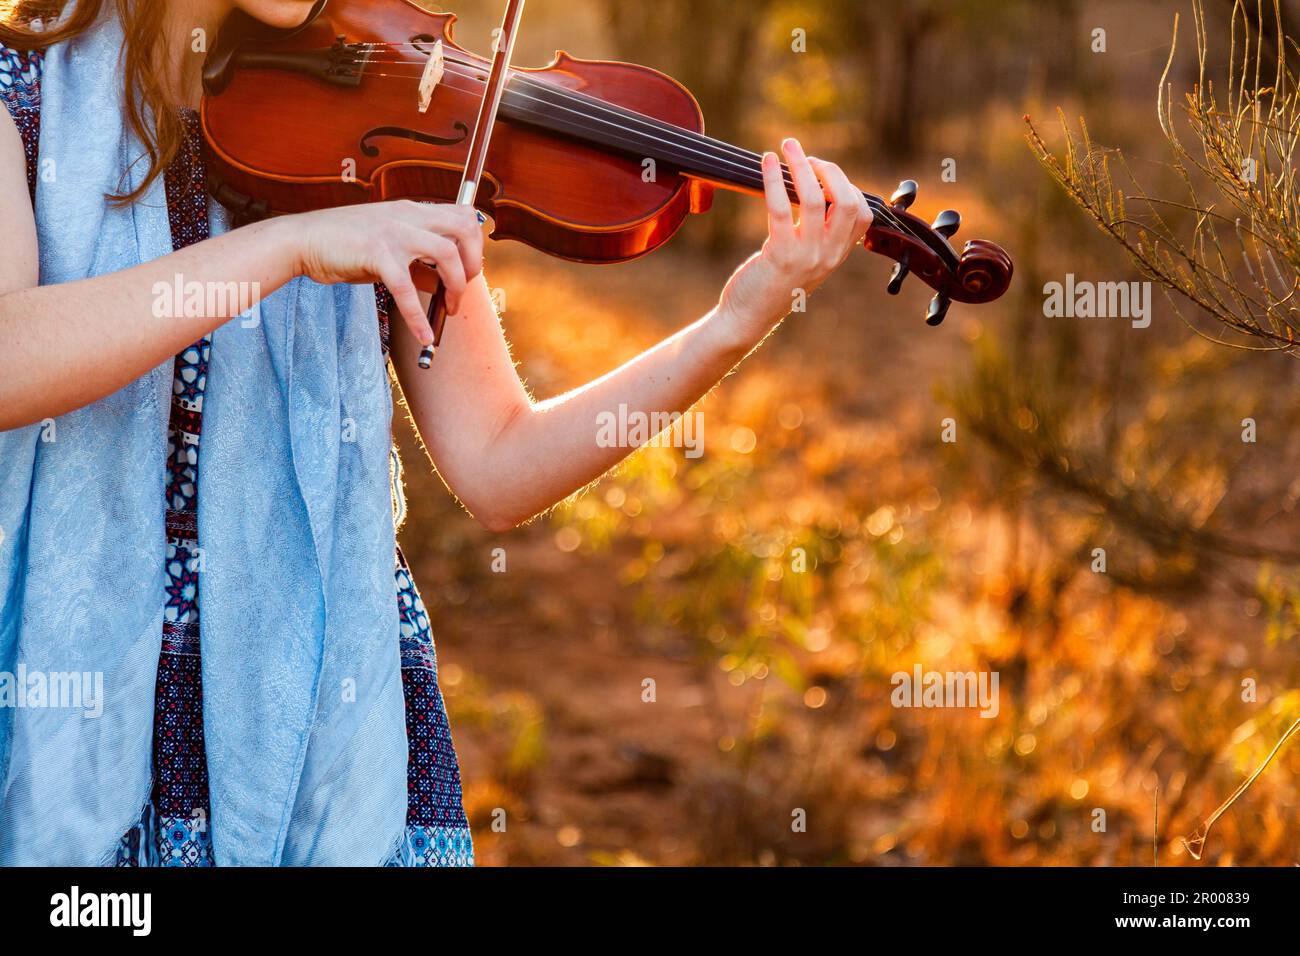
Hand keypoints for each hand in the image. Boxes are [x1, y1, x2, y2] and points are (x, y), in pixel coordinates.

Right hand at [289, 200, 483, 344]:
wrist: (303, 240)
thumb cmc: (345, 245)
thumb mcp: (389, 247)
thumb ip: (418, 262)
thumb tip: (443, 286)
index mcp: (412, 211)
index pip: (463, 215)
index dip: (475, 243)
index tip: (470, 269)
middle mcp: (407, 216)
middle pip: (464, 228)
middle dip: (474, 262)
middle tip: (464, 287)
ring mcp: (393, 232)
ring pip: (446, 254)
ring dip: (456, 286)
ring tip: (450, 308)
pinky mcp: (376, 254)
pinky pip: (408, 289)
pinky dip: (420, 318)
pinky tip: (424, 336)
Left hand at [718, 138, 872, 333]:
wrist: (746, 319)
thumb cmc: (770, 285)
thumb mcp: (804, 262)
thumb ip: (815, 233)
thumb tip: (809, 187)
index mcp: (836, 255)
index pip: (861, 213)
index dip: (845, 185)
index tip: (822, 173)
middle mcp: (827, 255)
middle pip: (845, 199)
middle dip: (827, 169)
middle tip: (803, 155)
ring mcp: (806, 256)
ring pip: (814, 197)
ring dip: (800, 165)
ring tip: (785, 147)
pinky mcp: (780, 255)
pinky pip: (781, 207)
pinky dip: (774, 178)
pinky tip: (766, 163)